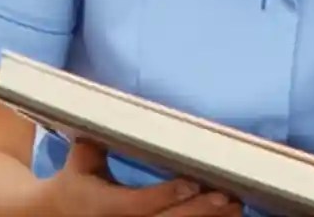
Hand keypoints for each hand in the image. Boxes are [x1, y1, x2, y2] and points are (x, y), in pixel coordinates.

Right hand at [41, 139, 240, 215]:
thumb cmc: (76, 183)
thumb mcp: (81, 160)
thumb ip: (97, 139)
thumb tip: (110, 107)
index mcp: (102, 204)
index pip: (137, 204)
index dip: (165, 195)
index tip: (192, 183)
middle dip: (197, 211)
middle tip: (227, 197)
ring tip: (236, 207)